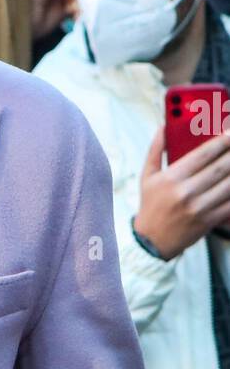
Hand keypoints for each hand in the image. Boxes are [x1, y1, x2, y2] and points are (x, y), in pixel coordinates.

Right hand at [133, 123, 229, 258]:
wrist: (152, 241)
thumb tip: (163, 127)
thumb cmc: (151, 205)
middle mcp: (186, 192)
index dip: (221, 141)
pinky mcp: (208, 221)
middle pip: (220, 167)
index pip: (203, 154)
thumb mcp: (147, 176)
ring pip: (229, 185)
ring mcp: (199, 208)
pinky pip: (229, 203)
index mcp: (171, 178)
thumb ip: (156, 150)